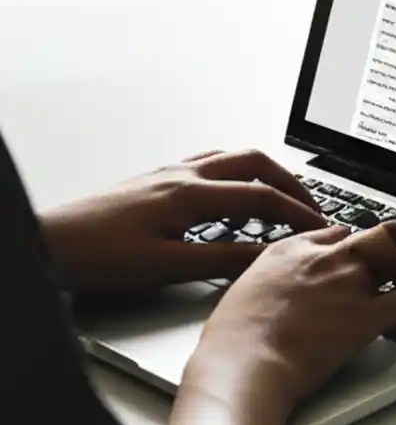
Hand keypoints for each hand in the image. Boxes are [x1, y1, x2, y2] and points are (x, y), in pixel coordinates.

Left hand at [39, 149, 325, 291]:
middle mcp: (182, 174)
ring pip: (231, 158)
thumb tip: (267, 255)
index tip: (320, 228)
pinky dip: (234, 176)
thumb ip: (222, 258)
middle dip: (290, 183)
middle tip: (311, 207)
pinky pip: (208, 165)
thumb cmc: (96, 256)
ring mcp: (167, 173)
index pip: (261, 196)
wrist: (47, 242)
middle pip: (254, 162)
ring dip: (263, 175)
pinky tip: (231, 197)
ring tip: (281, 199)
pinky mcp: (154, 181)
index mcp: (190, 193)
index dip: (297, 213)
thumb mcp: (166, 267)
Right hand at [145, 223, 395, 424]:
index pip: (336, 230)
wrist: (241, 366)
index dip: (352, 243)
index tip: (358, 254)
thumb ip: (269, 279)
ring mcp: (350, 284)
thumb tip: (280, 284)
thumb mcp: (242, 292)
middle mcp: (326, 257)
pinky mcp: (368, 315)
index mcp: (291, 248)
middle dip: (395, 241)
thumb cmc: (232, 342)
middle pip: (375, 234)